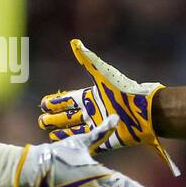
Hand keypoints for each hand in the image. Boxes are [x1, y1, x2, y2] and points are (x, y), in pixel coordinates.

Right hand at [37, 39, 179, 175]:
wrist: (143, 111)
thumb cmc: (123, 91)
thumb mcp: (103, 74)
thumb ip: (89, 59)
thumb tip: (75, 42)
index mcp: (90, 97)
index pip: (68, 100)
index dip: (56, 102)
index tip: (43, 103)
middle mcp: (93, 112)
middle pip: (69, 116)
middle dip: (54, 118)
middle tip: (41, 120)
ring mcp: (98, 126)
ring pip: (75, 130)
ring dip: (63, 131)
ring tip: (50, 133)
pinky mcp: (106, 140)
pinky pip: (87, 142)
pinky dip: (76, 143)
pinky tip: (67, 145)